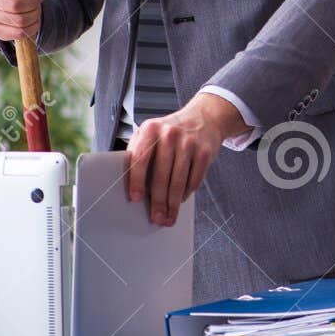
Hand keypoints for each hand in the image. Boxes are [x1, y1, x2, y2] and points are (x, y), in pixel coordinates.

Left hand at [126, 92, 246, 224]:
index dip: (137, 181)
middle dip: (158, 201)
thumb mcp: (151, 132)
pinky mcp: (205, 152)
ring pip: (179, 182)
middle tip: (156, 217)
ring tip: (169, 217)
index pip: (140, 159)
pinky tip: (181, 200)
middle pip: (161, 175)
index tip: (136, 198)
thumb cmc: (171, 130)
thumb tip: (130, 184)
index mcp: (151, 130)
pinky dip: (187, 194)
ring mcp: (189, 143)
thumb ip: (139, 152)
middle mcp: (170, 135)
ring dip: (173, 204)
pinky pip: (194, 180)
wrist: (204, 118)